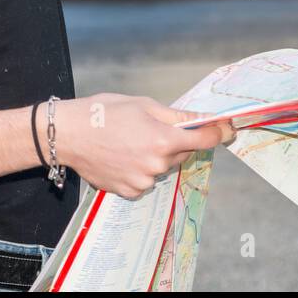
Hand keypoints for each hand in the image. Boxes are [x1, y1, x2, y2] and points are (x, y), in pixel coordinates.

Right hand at [51, 94, 236, 200]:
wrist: (68, 134)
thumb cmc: (105, 112)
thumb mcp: (144, 105)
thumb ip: (178, 116)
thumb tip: (205, 119)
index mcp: (163, 140)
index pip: (204, 140)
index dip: (219, 133)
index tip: (228, 129)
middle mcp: (156, 165)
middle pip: (182, 153)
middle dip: (176, 141)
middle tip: (153, 128)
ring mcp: (142, 181)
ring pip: (162, 167)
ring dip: (156, 156)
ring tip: (130, 141)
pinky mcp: (128, 191)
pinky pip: (145, 180)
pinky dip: (140, 169)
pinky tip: (122, 156)